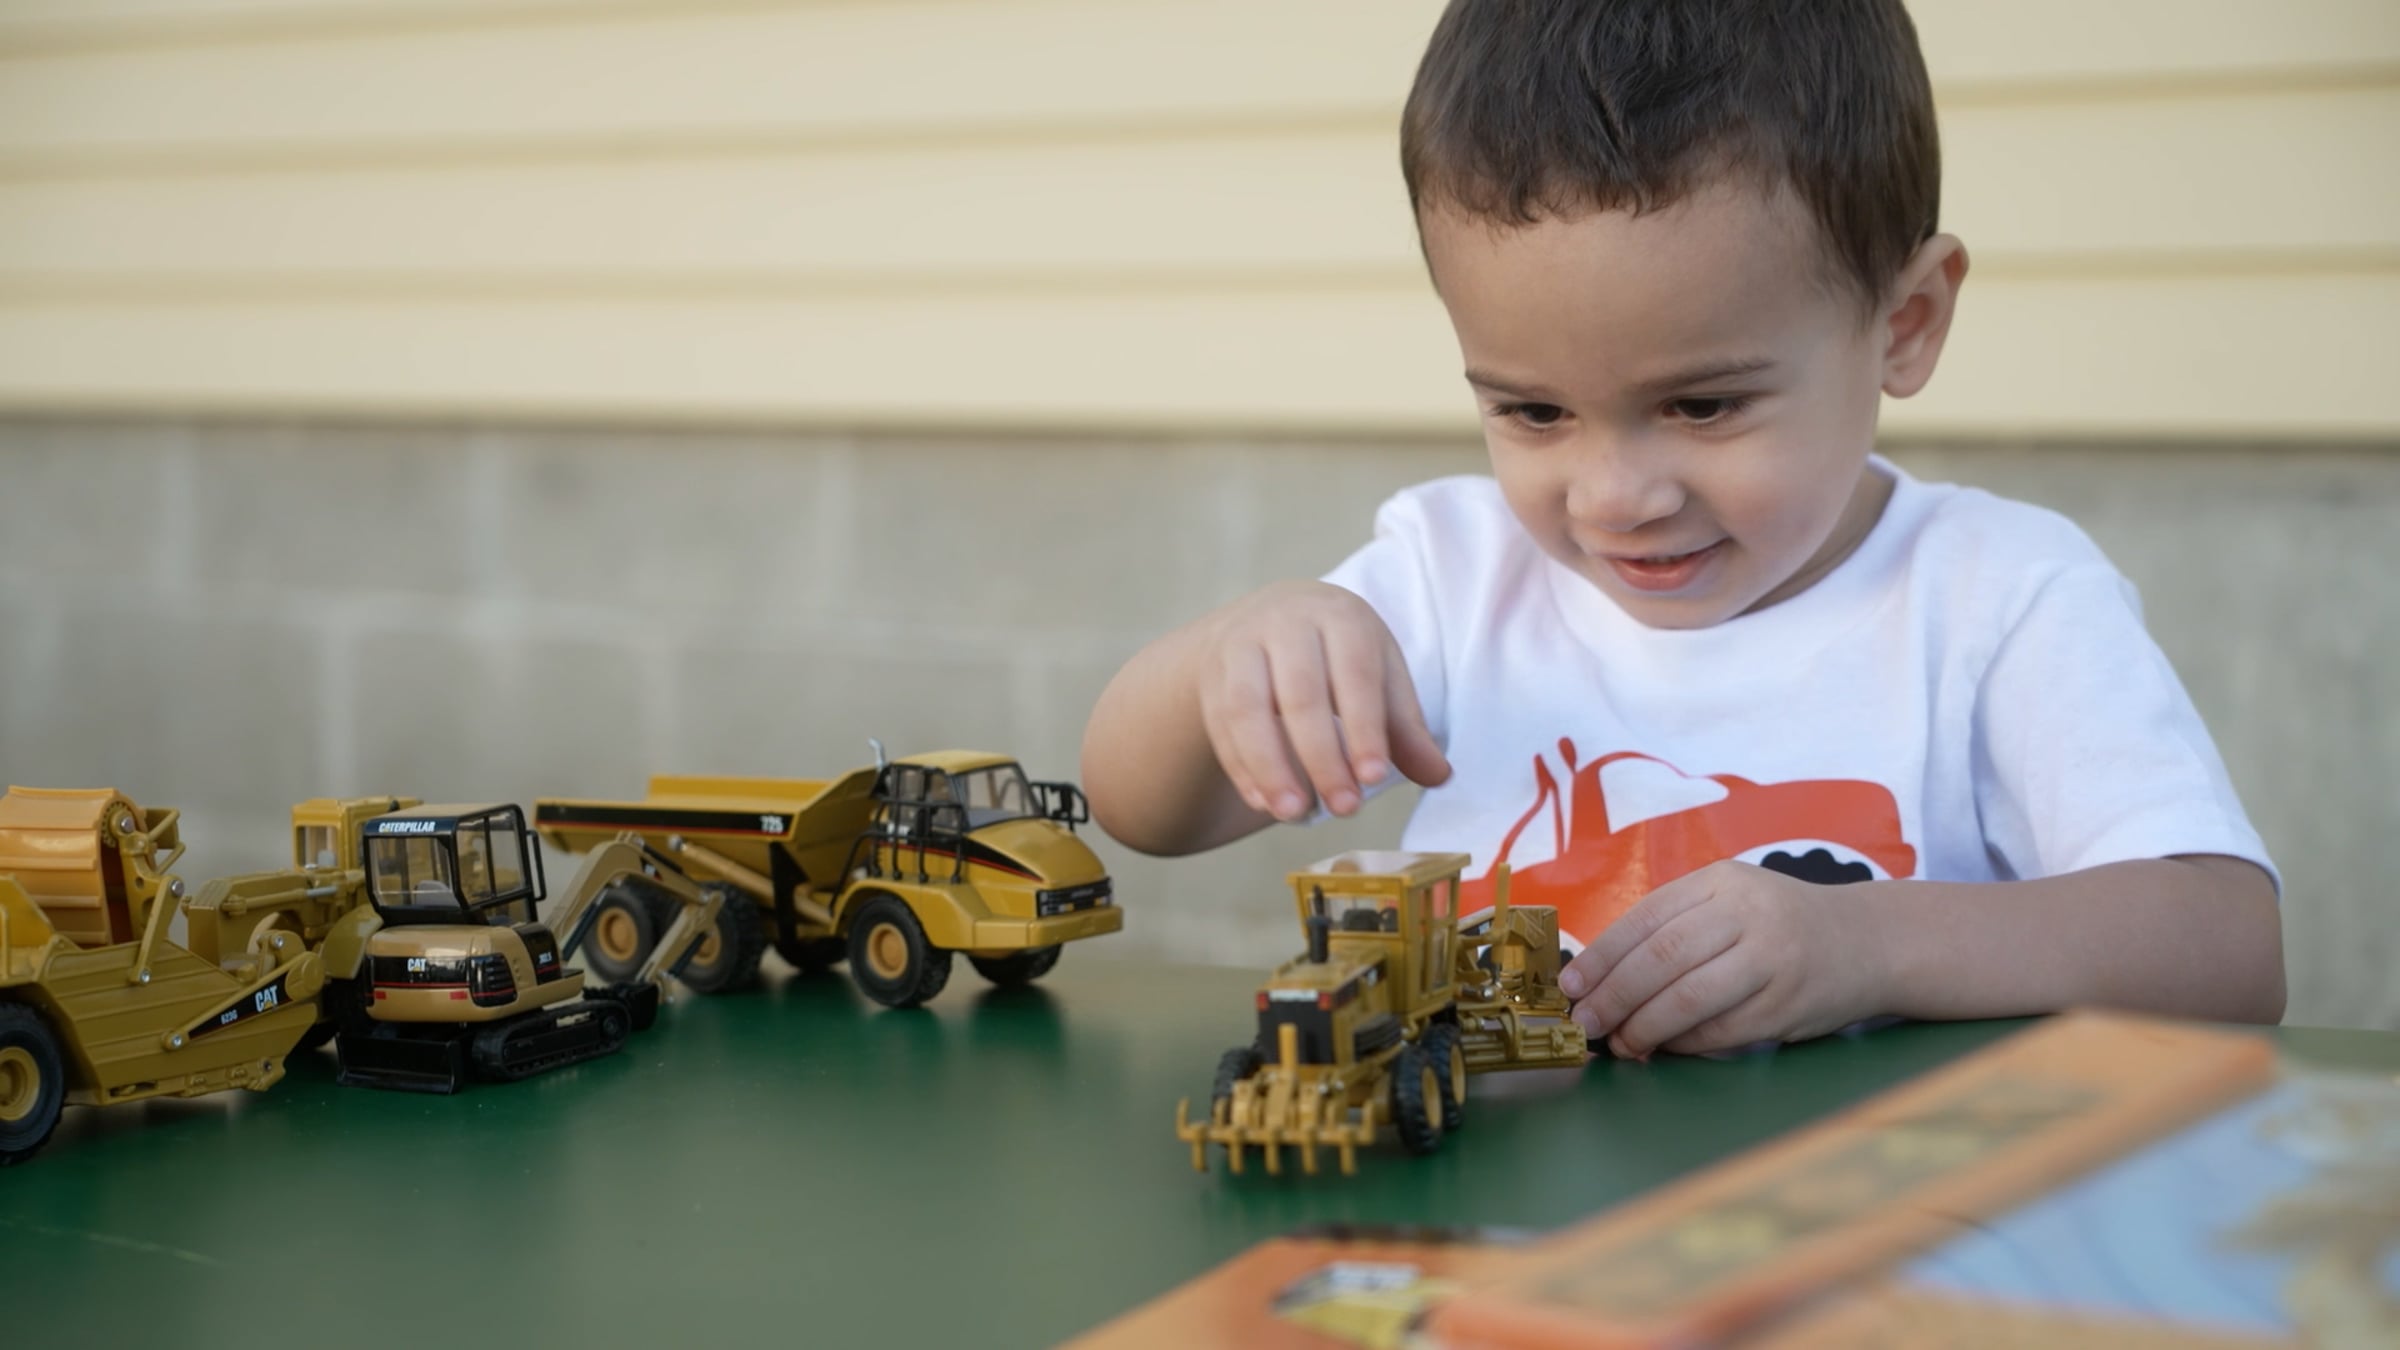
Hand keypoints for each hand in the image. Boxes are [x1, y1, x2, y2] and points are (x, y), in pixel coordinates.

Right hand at [1196, 580, 1449, 821]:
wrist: (1271, 616)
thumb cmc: (1339, 654)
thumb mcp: (1380, 674)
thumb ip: (1406, 728)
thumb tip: (1438, 776)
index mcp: (1340, 616)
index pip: (1354, 675)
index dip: (1364, 729)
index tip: (1373, 779)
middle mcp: (1286, 624)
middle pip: (1300, 693)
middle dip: (1321, 756)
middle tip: (1343, 808)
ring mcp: (1241, 647)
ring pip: (1247, 708)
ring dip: (1270, 766)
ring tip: (1294, 813)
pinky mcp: (1213, 676)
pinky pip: (1221, 726)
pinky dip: (1241, 768)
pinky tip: (1264, 802)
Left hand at [1557, 861, 1888, 1057]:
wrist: (1868, 942)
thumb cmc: (1779, 924)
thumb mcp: (1729, 902)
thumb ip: (1673, 928)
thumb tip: (1602, 977)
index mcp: (1720, 882)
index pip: (1645, 919)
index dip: (1600, 957)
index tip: (1570, 987)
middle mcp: (1746, 915)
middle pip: (1660, 959)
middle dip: (1613, 997)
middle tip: (1587, 1023)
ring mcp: (1770, 961)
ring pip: (1687, 998)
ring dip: (1644, 1028)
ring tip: (1621, 1044)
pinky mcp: (1786, 1006)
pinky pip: (1720, 1031)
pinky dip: (1685, 1043)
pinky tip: (1666, 1047)